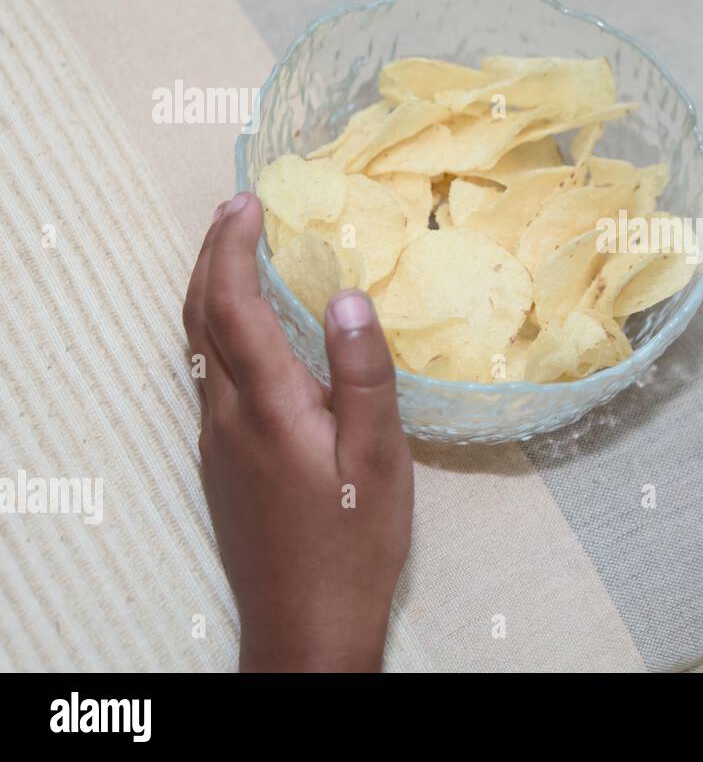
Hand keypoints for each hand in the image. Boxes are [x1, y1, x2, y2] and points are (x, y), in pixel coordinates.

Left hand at [183, 192, 412, 671]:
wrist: (303, 627)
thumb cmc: (353, 544)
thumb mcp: (379, 459)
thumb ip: (362, 375)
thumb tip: (348, 296)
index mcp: (266, 406)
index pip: (230, 305)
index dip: (232, 247)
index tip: (248, 202)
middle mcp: (226, 416)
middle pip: (197, 318)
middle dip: (210, 256)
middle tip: (237, 211)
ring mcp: (216, 441)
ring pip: (196, 347)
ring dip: (210, 290)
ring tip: (240, 254)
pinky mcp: (221, 462)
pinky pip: (209, 375)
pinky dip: (219, 329)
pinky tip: (252, 331)